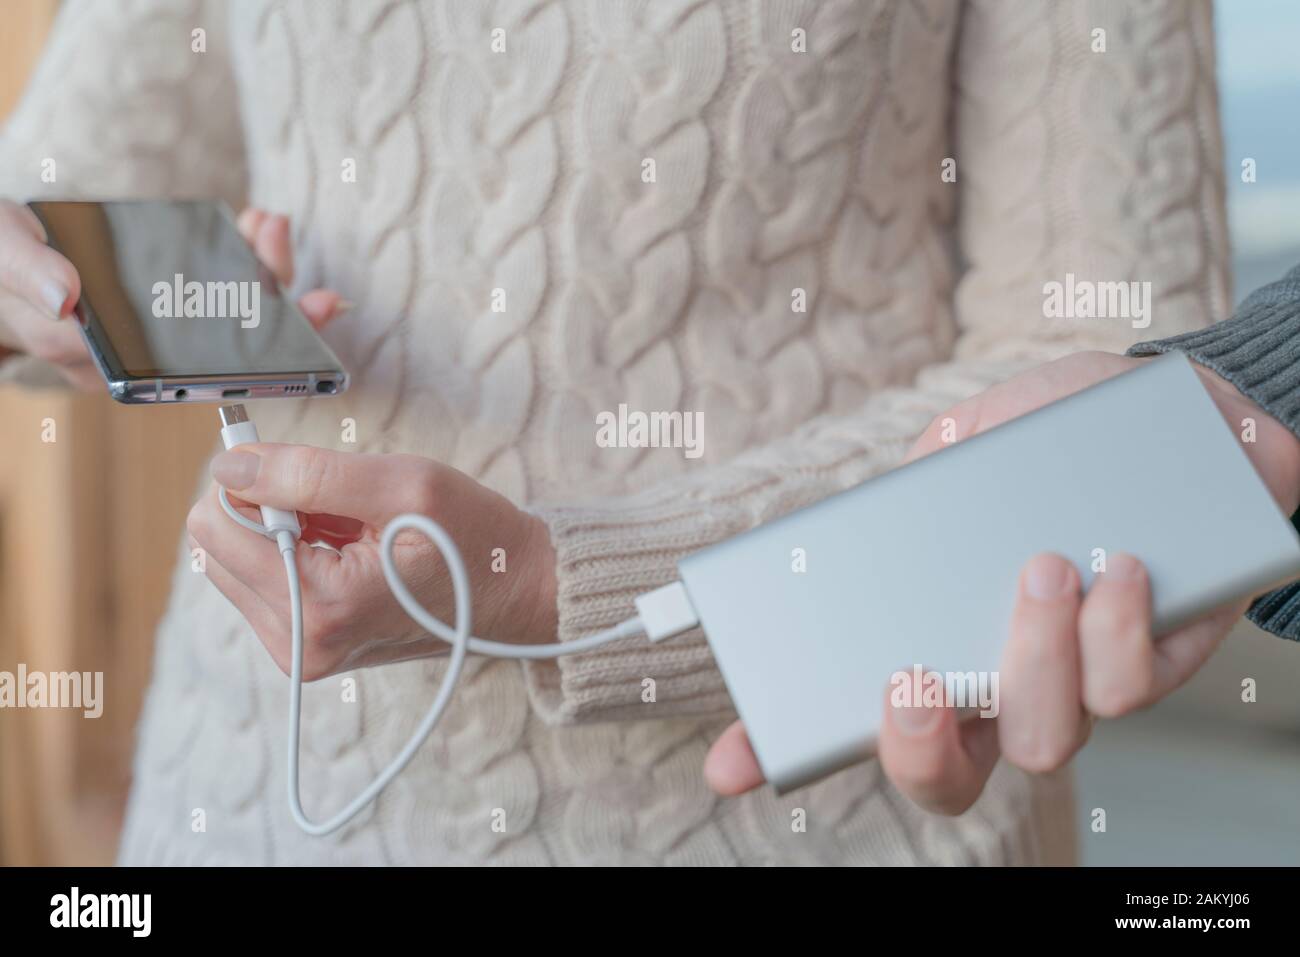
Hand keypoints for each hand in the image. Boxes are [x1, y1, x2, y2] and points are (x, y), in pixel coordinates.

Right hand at [0, 201, 344, 387]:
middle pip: (219, 344)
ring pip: (225, 317)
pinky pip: (217, 295)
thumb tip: (64, 297)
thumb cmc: (0, 253)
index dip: (236, 351)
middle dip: (262, 291)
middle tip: (274, 238)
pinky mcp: (163, 311)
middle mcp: (132, 358)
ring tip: (268, 222)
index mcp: (96, 361)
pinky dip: (241, 259)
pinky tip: (256, 226)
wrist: (1, 251)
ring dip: (258, 269)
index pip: (179, 369)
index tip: (277, 313)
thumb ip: (28, 271)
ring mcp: (151, 337)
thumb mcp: (2, 249)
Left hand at [187, 443, 558, 679]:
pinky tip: (348, 552)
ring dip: (283, 531)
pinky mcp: (305, 646)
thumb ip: (308, 473)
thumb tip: (230, 465)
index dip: (254, 481)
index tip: (304, 471)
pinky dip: (295, 553)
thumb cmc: (471, 538)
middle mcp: (299, 642)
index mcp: (321, 607)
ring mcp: (299, 651)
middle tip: (339, 510)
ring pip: (235, 561)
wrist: (513, 592)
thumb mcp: (402, 485)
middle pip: (217, 545)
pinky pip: (264, 580)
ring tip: (351, 534)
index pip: (217, 526)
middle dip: (268, 509)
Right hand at [704, 350, 1299, 809]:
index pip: (840, 719)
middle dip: (916, 747)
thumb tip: (905, 496)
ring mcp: (1067, 690)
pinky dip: (1116, 631)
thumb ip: (929, 467)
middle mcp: (988, 690)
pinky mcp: (1145, 669)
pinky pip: (1127, 690)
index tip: (727, 763)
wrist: (1187, 431)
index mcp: (923, 644)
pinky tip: (1122, 564)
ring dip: (1032, 660)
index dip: (773, 752)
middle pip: (940, 777)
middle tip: (913, 678)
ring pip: (1041, 742)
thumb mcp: (975, 439)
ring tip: (1042, 567)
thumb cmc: (1058, 442)